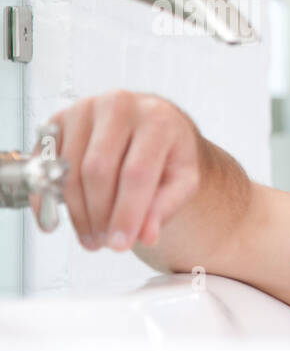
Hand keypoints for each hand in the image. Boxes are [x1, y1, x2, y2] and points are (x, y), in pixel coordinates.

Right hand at [40, 90, 202, 251]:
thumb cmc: (166, 151)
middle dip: (99, 215)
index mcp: (156, 118)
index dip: (126, 213)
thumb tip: (145, 235)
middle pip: (98, 171)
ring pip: (69, 170)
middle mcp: (118, 107)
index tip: (121, 243)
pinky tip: (59, 221)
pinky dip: (47, 198)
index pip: (137, 172)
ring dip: (77, 213)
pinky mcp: (58, 120)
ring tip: (92, 237)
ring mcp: (84, 110)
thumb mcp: (182, 178)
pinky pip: (45, 166)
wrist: (149, 125)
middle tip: (105, 243)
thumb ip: (166, 206)